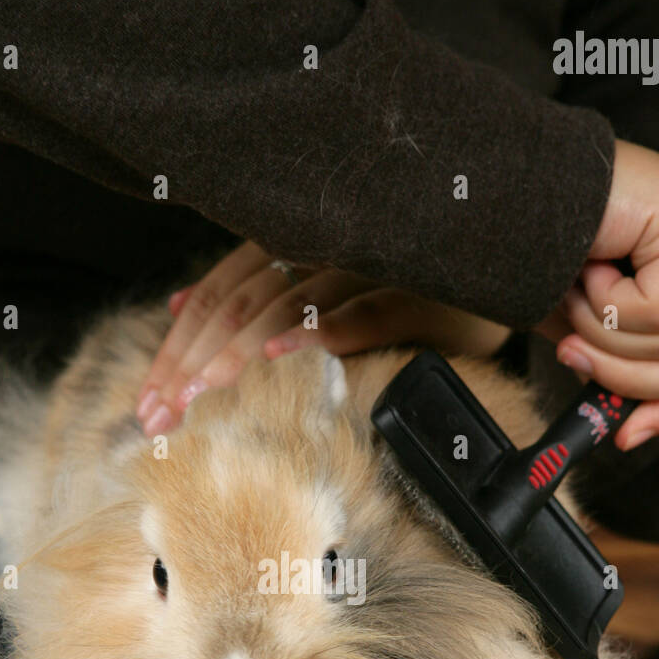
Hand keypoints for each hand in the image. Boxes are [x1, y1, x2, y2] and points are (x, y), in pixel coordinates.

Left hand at [136, 241, 507, 433]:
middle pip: (240, 302)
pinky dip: (320, 333)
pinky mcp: (422, 289)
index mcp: (296, 242)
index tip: (149, 403)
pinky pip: (365, 310)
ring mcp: (374, 264)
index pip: (218, 295)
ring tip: (202, 397)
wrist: (509, 272)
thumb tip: (177, 305)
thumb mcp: (326, 292)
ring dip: (239, 354)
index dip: (178, 349)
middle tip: (161, 416)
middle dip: (193, 363)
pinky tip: (281, 359)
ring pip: (290, 304)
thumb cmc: (406, 290)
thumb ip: (255, 296)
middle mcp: (328, 245)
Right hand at [537, 140, 658, 449]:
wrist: (502, 193)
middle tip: (576, 360)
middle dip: (635, 382)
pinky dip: (608, 307)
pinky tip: (586, 269)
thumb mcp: (593, 333)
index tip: (627, 433)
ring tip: (574, 297)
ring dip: (608, 339)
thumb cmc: (538, 251)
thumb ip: (636, 374)